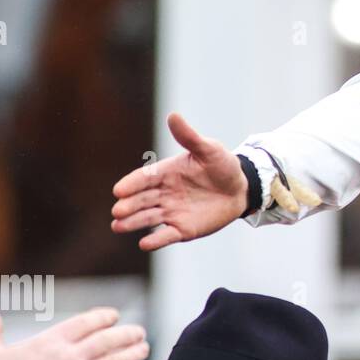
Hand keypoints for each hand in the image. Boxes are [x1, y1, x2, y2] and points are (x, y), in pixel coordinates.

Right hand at [111, 112, 248, 250]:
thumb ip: (189, 137)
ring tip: (117, 226)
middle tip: (117, 210)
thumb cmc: (223, 166)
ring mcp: (172, 211)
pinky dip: (156, 240)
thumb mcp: (209, 149)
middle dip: (128, 205)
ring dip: (133, 223)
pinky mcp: (183, 229)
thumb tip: (172, 115)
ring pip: (148, 218)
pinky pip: (167, 235)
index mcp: (166, 173)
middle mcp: (164, 193)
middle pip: (142, 199)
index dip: (131, 184)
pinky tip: (144, 244)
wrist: (241, 189)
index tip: (119, 190)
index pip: (144, 178)